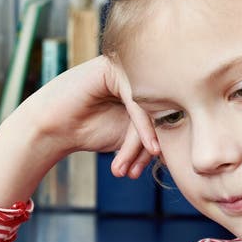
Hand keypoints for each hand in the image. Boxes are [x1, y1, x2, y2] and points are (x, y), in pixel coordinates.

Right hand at [15, 54, 158, 177]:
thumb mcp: (129, 136)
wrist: (51, 127)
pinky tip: (147, 149)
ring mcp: (125, 68)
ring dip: (139, 144)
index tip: (142, 172)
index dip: (155, 147)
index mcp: (144, 87)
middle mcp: (137, 74)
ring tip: (124, 168)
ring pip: (149, 109)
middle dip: (147, 148)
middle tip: (132, 173)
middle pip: (158, 113)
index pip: (163, 116)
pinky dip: (144, 128)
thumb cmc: (88, 131)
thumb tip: (190, 146)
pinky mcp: (112, 69)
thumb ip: (155, 135)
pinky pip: (138, 101)